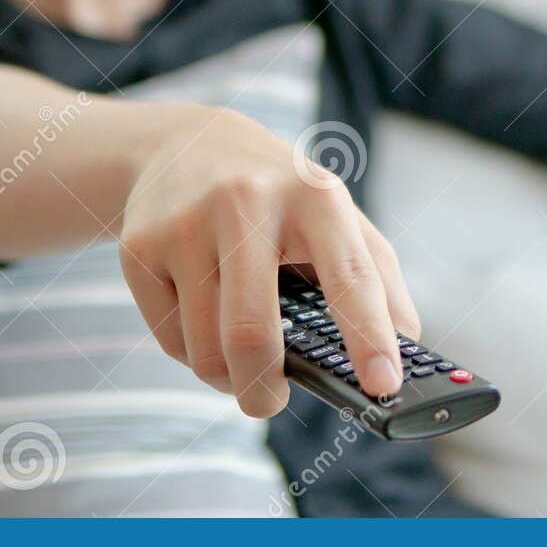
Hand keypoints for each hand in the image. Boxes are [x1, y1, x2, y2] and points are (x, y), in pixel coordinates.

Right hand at [115, 106, 418, 415]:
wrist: (187, 145)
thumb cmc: (280, 196)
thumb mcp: (336, 216)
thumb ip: (379, 278)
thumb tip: (407, 348)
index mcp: (314, 195)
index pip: (349, 275)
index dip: (369, 336)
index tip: (384, 386)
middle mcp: (247, 202)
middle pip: (250, 335)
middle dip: (264, 392)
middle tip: (271, 401)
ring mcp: (186, 223)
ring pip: (205, 349)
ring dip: (227, 377)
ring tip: (238, 359)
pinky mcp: (140, 246)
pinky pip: (168, 339)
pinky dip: (191, 352)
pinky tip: (201, 319)